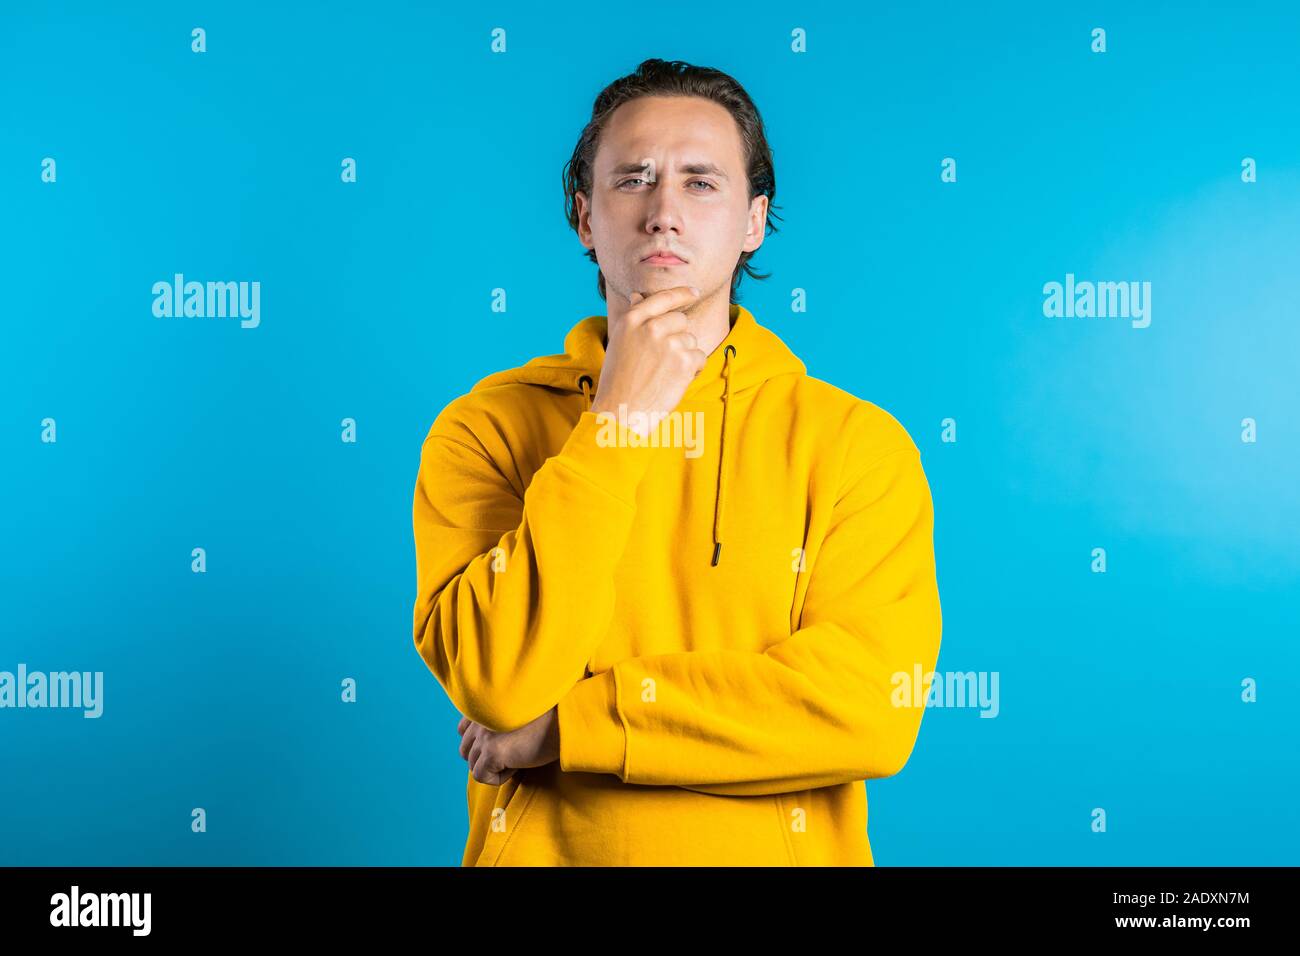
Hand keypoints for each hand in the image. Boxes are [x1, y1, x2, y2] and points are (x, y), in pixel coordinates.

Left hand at [457, 707, 559, 784]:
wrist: (565, 723)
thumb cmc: (548, 719)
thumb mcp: (516, 713)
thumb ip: (494, 721)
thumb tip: (483, 746)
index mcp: (483, 705)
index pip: (463, 730)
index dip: (481, 743)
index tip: (503, 744)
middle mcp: (479, 718)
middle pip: (465, 751)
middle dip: (485, 758)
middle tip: (512, 754)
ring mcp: (484, 735)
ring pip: (473, 765)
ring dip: (494, 767)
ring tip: (517, 758)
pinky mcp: (493, 751)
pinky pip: (482, 776)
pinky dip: (499, 777)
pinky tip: (518, 765)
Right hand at [590, 285, 706, 435]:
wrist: (621, 412)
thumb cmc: (618, 381)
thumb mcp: (619, 343)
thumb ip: (633, 319)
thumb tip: (638, 296)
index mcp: (632, 320)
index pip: (662, 298)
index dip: (682, 293)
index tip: (694, 292)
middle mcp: (651, 327)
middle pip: (681, 320)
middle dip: (678, 336)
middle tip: (663, 360)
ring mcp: (669, 343)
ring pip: (691, 340)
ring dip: (685, 355)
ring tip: (664, 374)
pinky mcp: (685, 361)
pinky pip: (700, 357)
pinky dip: (693, 370)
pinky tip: (674, 381)